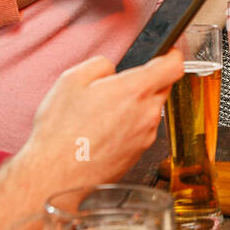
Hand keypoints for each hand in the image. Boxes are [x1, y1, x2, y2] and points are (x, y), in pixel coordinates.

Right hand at [16, 51, 184, 187]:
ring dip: (135, 107)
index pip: (173, 66)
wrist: (56, 176)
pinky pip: (141, 131)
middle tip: (119, 86)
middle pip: (163, 88)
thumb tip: (111, 69)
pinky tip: (103, 132)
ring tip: (102, 114)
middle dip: (147, 82)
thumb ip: (100, 65)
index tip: (168, 54)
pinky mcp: (139, 154)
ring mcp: (146, 137)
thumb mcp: (71, 80)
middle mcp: (147, 114)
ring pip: (150, 111)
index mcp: (135, 90)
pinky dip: (128, 128)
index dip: (172, 56)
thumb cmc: (61, 133)